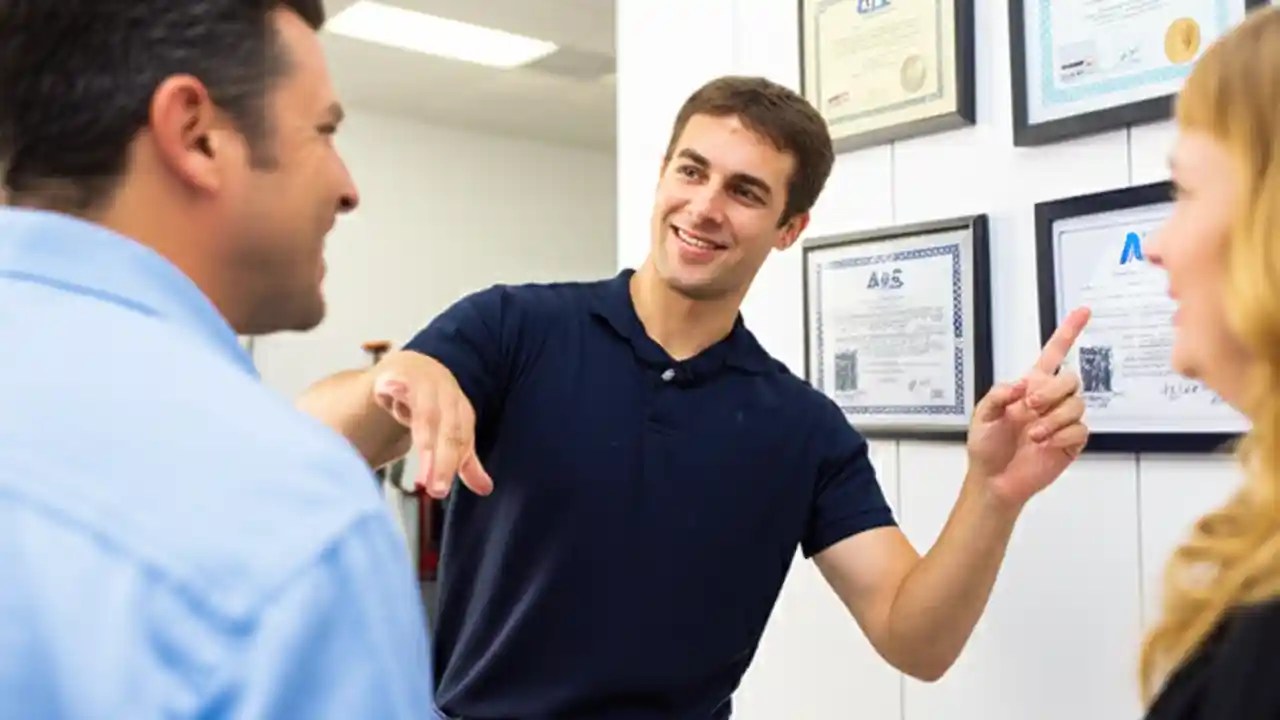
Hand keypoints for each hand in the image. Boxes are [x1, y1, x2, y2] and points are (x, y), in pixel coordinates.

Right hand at [370, 352, 493, 498]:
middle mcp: (446, 397)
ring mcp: (424, 384)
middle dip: (442, 460)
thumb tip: (485, 489)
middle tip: (435, 490)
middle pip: (448, 429)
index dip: (451, 465)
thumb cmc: (434, 405)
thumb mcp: (449, 433)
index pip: (460, 439)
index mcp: (460, 412)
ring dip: (424, 441)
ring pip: (426, 413)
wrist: (413, 368)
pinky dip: (394, 390)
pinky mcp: (398, 374)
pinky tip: (391, 397)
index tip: (439, 491)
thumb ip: (463, 462)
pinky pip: (398, 384)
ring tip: (417, 471)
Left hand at [966, 307, 1090, 508]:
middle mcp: (1050, 400)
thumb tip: (1022, 384)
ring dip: (1054, 418)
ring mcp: (1062, 420)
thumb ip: (998, 394)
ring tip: (1033, 434)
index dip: (1068, 332)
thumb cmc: (986, 447)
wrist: (994, 480)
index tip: (1083, 312)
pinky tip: (1045, 443)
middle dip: (1052, 390)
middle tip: (1030, 406)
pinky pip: (1080, 429)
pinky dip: (1061, 435)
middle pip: (1071, 378)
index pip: (1053, 354)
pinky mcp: (1071, 441)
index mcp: (1030, 387)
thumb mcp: (982, 415)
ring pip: (1077, 404)